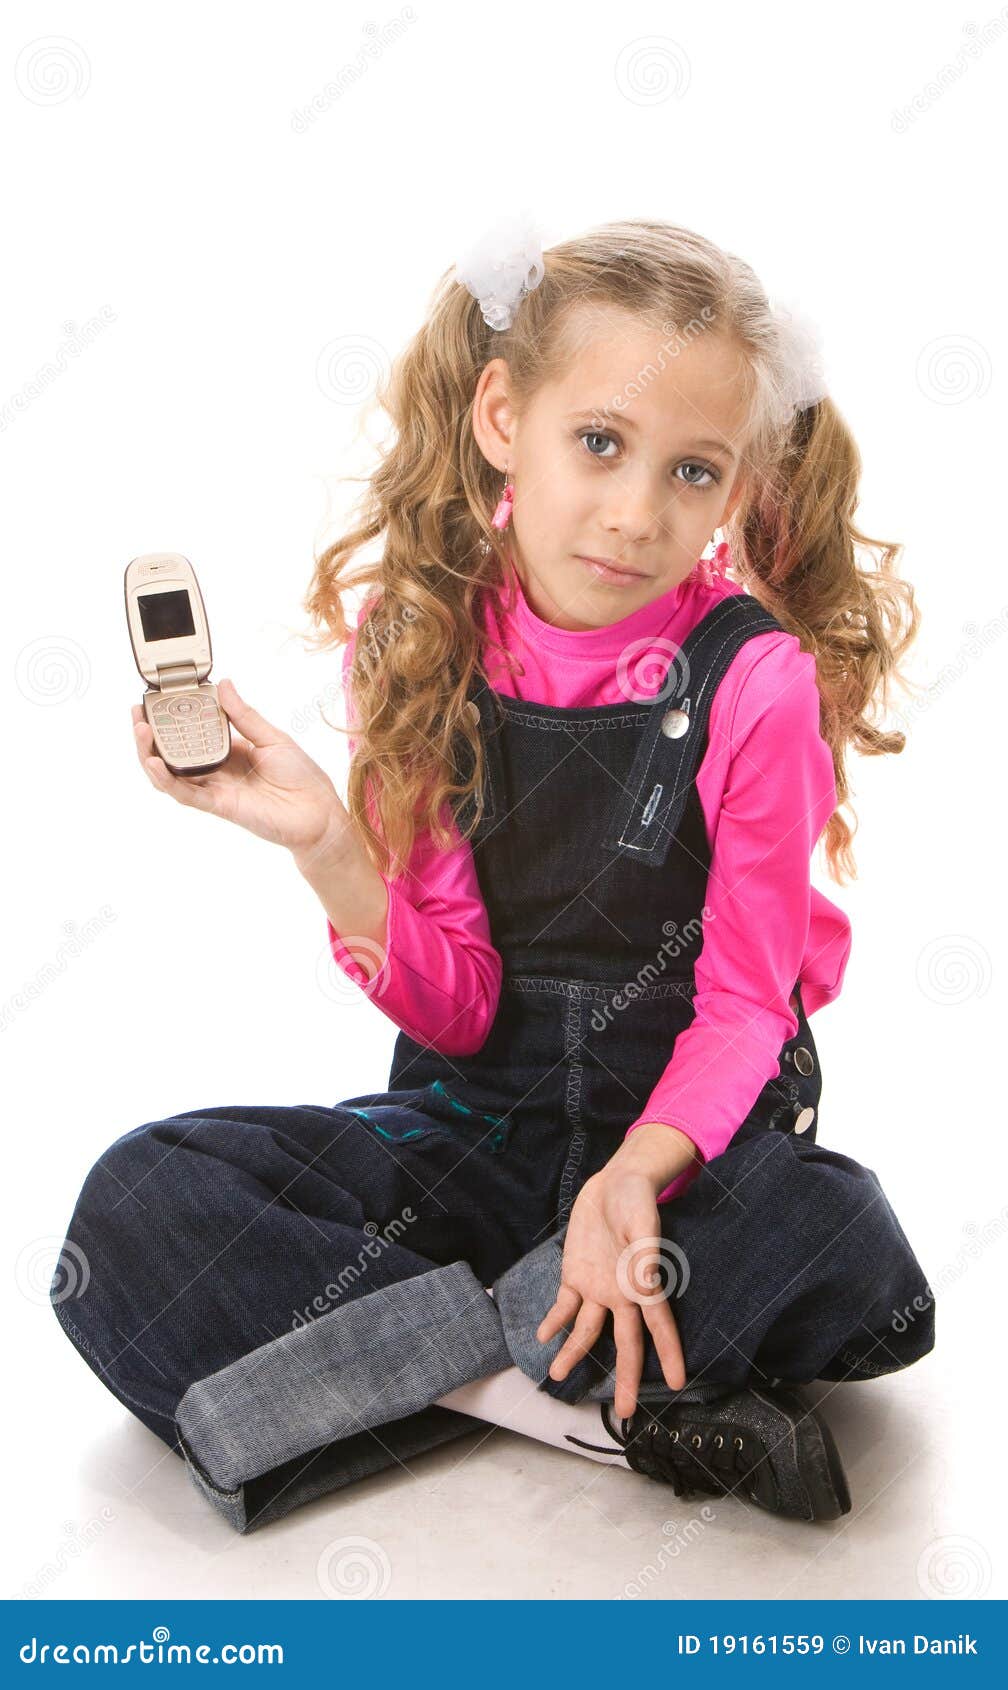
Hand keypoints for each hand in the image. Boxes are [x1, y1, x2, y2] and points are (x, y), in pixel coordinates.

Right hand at [132, 678, 349, 856]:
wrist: (318, 813)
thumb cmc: (302, 777)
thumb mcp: (272, 737)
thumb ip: (243, 715)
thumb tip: (223, 684)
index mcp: (229, 750)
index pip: (193, 732)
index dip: (173, 718)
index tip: (157, 698)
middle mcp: (217, 769)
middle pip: (174, 753)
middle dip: (151, 734)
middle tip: (136, 714)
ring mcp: (215, 788)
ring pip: (171, 774)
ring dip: (150, 755)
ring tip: (139, 732)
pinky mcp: (217, 806)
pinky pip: (185, 793)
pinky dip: (166, 779)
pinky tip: (152, 763)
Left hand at [535, 1167, 686, 1420]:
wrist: (614, 1183)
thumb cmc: (637, 1200)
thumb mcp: (641, 1223)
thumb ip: (643, 1256)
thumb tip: (645, 1290)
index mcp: (643, 1284)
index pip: (661, 1327)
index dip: (669, 1355)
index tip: (677, 1384)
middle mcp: (621, 1294)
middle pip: (625, 1343)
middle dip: (625, 1377)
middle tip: (626, 1412)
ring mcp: (597, 1286)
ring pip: (587, 1330)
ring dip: (574, 1352)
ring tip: (557, 1374)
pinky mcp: (575, 1274)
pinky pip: (564, 1304)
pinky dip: (554, 1320)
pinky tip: (542, 1335)